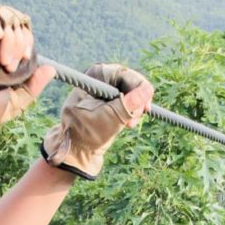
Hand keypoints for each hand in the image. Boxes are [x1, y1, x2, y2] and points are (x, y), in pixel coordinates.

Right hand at [0, 0, 54, 170]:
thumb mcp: (11, 103)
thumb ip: (31, 88)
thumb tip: (51, 68)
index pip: (20, 29)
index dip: (24, 42)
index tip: (17, 64)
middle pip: (12, 18)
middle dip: (17, 41)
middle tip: (7, 66)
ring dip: (7, 33)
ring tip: (2, 59)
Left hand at [41, 63, 152, 179]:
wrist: (77, 151)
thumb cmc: (87, 133)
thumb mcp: (110, 118)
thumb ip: (128, 104)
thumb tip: (147, 90)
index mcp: (95, 77)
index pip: (124, 74)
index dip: (138, 87)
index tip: (145, 105)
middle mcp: (100, 80)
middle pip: (130, 82)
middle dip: (138, 100)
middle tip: (141, 115)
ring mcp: (105, 92)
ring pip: (132, 93)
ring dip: (136, 108)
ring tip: (130, 124)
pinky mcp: (110, 103)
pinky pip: (128, 102)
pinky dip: (131, 112)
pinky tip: (128, 124)